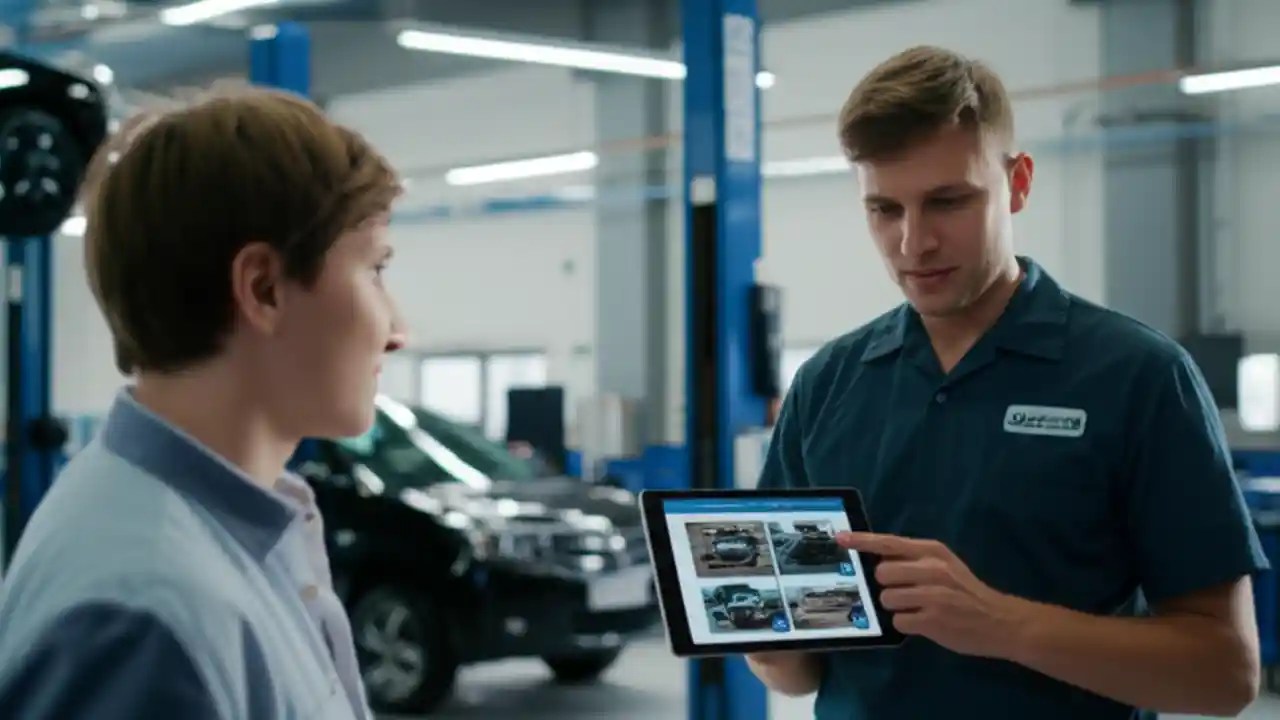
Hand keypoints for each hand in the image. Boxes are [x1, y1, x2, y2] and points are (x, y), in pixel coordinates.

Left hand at [836, 531, 1029, 659]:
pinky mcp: (932, 620)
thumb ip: (914, 560)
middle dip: (887, 586)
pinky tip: (923, 623)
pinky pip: (899, 621)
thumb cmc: (966, 592)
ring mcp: (933, 595)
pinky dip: (906, 624)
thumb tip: (877, 559)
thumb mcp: (944, 565)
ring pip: (887, 598)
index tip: (840, 538)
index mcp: (933, 551)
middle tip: (906, 592)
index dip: (862, 541)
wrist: (1000, 621)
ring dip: (896, 607)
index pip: (889, 542)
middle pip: (882, 573)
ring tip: (918, 609)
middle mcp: (932, 569)